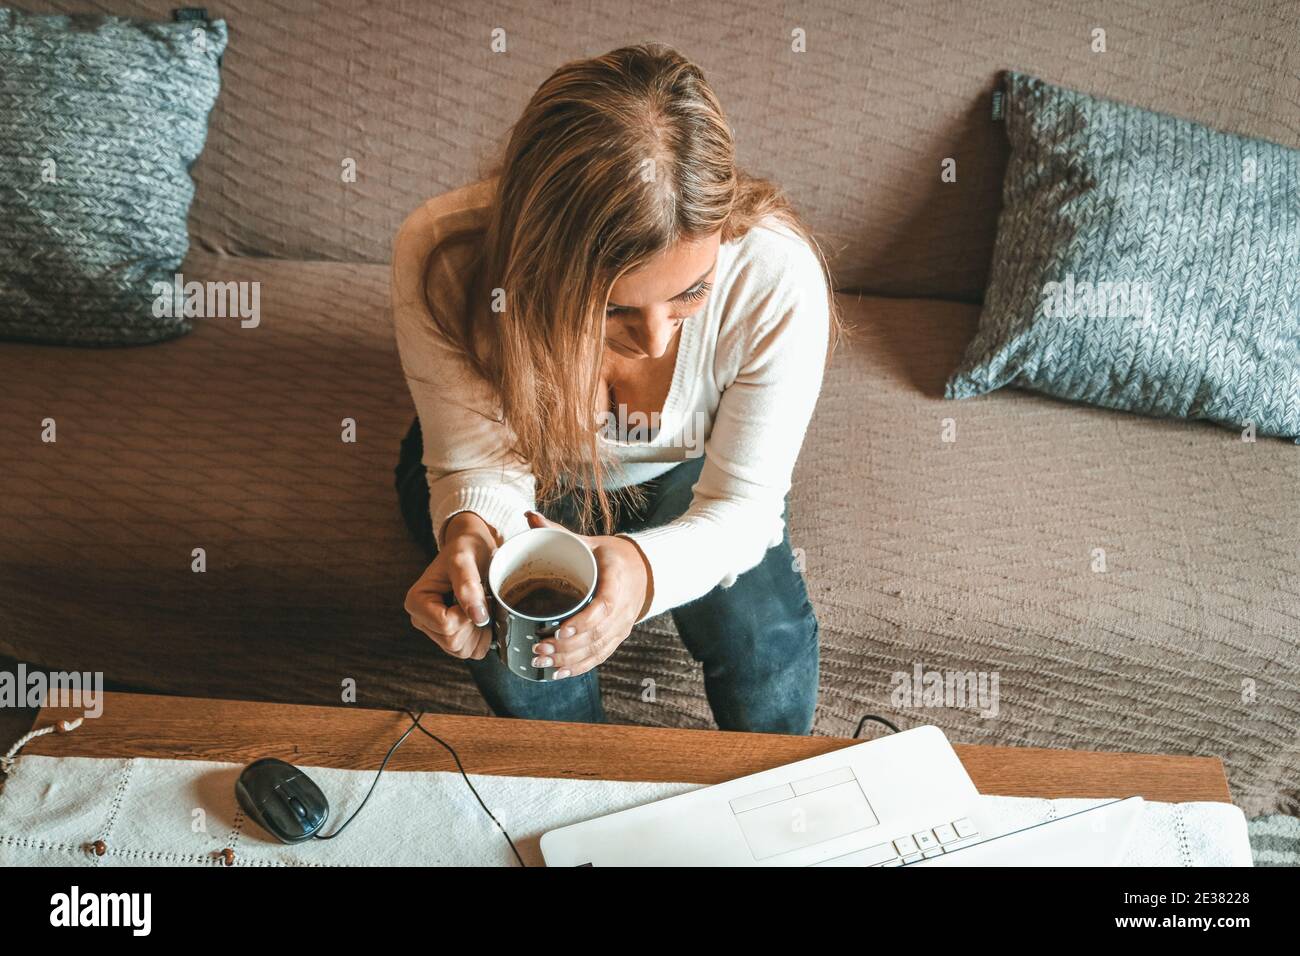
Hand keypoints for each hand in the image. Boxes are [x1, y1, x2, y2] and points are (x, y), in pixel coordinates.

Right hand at [404, 511, 495, 659]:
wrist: (473, 548)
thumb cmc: (466, 549)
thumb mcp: (465, 559)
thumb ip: (468, 586)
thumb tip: (478, 617)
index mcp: (416, 602)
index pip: (445, 625)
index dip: (466, 613)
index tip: (473, 593)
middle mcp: (421, 620)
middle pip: (453, 641)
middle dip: (473, 622)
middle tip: (479, 596)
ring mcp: (436, 632)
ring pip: (462, 650)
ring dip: (479, 630)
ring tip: (479, 604)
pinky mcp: (452, 638)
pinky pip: (471, 652)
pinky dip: (483, 637)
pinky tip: (481, 615)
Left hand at [524, 511, 653, 679]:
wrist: (644, 571)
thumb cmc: (611, 556)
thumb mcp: (590, 542)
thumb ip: (559, 532)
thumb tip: (529, 516)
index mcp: (618, 581)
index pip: (605, 607)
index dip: (585, 621)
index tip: (562, 629)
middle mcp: (623, 608)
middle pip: (597, 635)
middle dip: (566, 647)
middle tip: (538, 648)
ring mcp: (621, 626)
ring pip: (596, 649)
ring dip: (569, 660)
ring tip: (541, 661)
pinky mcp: (617, 637)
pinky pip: (599, 657)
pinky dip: (579, 667)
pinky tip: (558, 673)